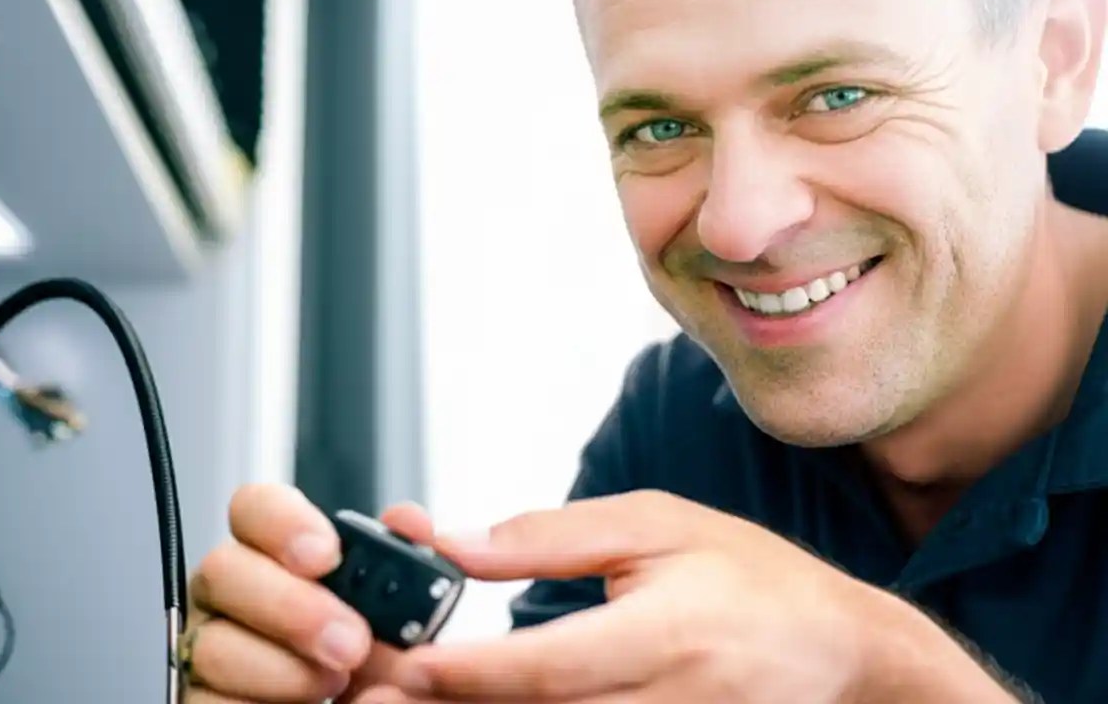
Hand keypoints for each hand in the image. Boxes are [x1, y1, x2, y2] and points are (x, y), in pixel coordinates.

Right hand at [182, 482, 433, 702]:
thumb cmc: (365, 652)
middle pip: (223, 570)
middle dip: (291, 606)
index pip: (253, 507)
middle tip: (351, 640)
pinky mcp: (202, 698)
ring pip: (215, 644)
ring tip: (334, 682)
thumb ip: (404, 558)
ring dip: (282, 669)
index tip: (326, 553)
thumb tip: (411, 522)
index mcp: (272, 553)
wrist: (361, 700)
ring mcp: (208, 646)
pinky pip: (207, 700)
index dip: (282, 521)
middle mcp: (231, 594)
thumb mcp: (394, 605)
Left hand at [358, 490, 1002, 703]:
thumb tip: (456, 544)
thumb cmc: (750, 575)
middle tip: (373, 699)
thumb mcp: (656, 525)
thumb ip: (552, 538)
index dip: (472, 672)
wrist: (838, 649)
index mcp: (668, 633)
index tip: (407, 665)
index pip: (552, 667)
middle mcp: (671, 703)